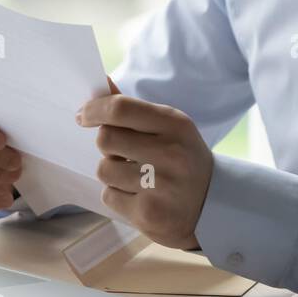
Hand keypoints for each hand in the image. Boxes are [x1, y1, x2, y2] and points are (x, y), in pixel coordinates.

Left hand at [78, 78, 212, 249]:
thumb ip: (133, 108)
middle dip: (106, 144)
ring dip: (112, 171)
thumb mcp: (168, 127)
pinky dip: (117, 194)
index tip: (83, 115)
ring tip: (135, 176)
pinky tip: (138, 195)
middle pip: (106, 139)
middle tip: (119, 150)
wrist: (214, 205)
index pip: (120, 109)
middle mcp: (170, 154)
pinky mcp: (148, 213)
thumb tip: (102, 83)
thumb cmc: (182, 158)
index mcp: (175, 125)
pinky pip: (109, 195)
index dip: (94, 109)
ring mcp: (160, 186)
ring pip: (104, 169)